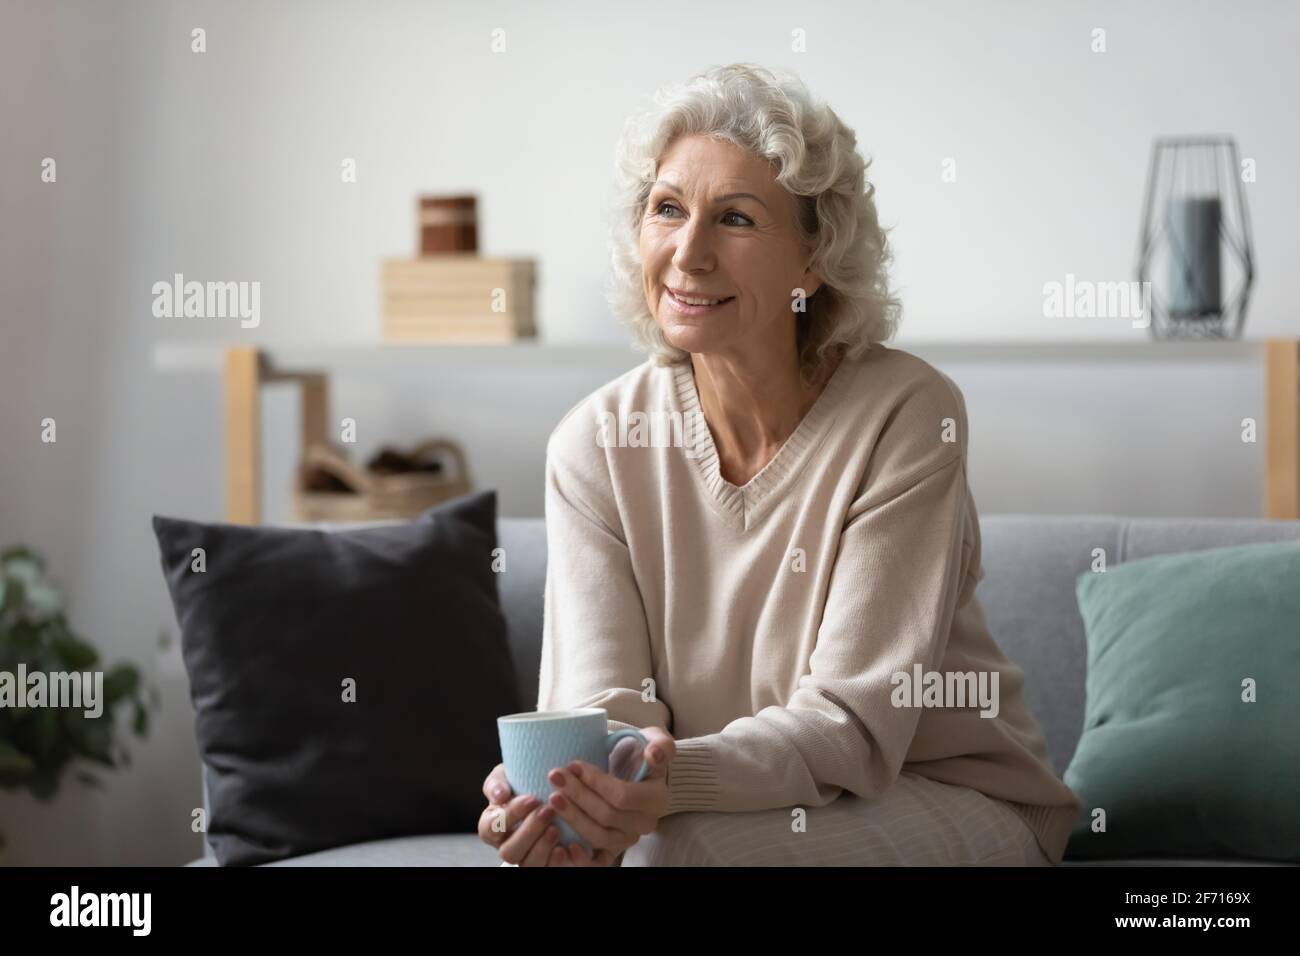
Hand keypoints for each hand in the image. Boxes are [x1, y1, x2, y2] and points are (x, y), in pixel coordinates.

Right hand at [477, 762, 568, 865]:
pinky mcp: (545, 863)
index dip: (509, 816)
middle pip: (509, 852)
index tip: (531, 798)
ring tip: (557, 827)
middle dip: (529, 832)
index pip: (490, 828)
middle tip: (548, 810)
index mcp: (492, 825)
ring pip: (527, 865)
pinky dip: (556, 861)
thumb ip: (497, 783)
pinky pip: (547, 870)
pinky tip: (565, 846)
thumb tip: (500, 795)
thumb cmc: (522, 782)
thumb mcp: (506, 776)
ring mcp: (526, 857)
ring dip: (542, 847)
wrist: (550, 789)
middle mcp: (506, 844)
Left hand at [544, 726, 675, 866]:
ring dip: (572, 818)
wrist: (639, 772)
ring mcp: (629, 838)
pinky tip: (565, 843)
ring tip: (552, 798)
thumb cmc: (643, 754)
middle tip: (555, 777)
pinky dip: (582, 856)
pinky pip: (599, 860)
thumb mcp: (656, 742)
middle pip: (607, 817)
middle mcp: (645, 823)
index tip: (573, 765)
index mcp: (656, 799)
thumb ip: (660, 745)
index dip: (596, 782)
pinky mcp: (614, 848)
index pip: (622, 796)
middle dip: (578, 796)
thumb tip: (653, 755)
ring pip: (599, 837)